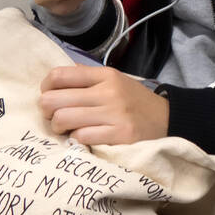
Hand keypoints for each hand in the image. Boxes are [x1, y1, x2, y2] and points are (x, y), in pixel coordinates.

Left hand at [39, 65, 169, 144]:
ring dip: (59, 127)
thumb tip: (55, 80)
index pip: (60, 75)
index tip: (50, 96)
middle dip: (47, 111)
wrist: (169, 120)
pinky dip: (77, 139)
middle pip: (54, 99)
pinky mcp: (120, 135)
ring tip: (67, 129)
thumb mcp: (115, 81)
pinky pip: (81, 136)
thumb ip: (88, 78)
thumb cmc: (135, 102)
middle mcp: (108, 92)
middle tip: (55, 117)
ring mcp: (114, 113)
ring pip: (63, 118)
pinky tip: (84, 138)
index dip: (46, 87)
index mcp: (105, 75)